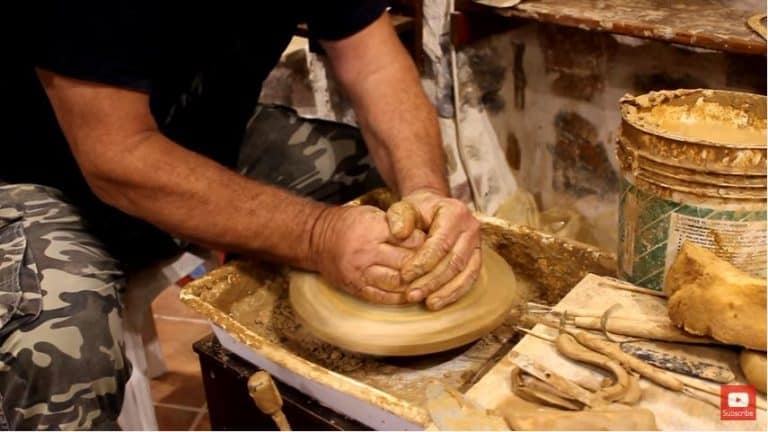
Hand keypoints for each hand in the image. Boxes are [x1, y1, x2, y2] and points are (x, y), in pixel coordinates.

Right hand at [311, 204, 424, 303]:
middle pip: (406, 263)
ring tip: (426, 283)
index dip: (427, 245)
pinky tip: (410, 294)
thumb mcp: (372, 214)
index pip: (410, 240)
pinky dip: (399, 298)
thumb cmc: (349, 224)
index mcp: (373, 229)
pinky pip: (382, 297)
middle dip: (424, 266)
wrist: (317, 239)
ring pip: (396, 283)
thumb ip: (396, 225)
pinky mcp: (355, 287)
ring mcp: (360, 272)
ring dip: (414, 284)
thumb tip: (425, 238)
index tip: (435, 247)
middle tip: (436, 267)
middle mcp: (366, 252)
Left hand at [386, 190, 481, 309]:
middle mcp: (471, 228)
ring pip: (464, 273)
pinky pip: (469, 279)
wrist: (433, 211)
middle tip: (411, 295)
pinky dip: (454, 293)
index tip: (404, 276)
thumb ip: (399, 217)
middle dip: (431, 281)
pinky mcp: (476, 258)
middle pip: (453, 261)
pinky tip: (438, 302)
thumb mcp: (405, 208)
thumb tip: (399, 234)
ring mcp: (477, 244)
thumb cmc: (417, 211)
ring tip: (426, 303)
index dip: (422, 263)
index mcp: (455, 212)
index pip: (440, 244)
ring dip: (444, 291)